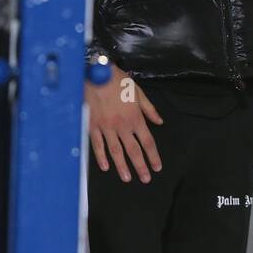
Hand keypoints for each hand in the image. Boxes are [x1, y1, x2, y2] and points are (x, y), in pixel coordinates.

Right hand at [86, 64, 163, 183]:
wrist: (96, 74)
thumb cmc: (118, 80)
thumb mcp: (138, 92)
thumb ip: (149, 109)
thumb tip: (159, 122)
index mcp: (135, 118)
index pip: (148, 142)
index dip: (153, 156)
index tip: (157, 167)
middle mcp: (122, 126)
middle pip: (133, 151)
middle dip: (140, 166)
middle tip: (145, 179)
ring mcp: (106, 128)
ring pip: (116, 151)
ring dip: (122, 166)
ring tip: (127, 178)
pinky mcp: (92, 126)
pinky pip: (97, 145)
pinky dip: (101, 157)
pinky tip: (105, 167)